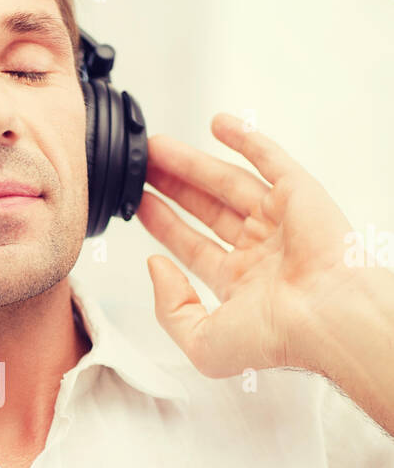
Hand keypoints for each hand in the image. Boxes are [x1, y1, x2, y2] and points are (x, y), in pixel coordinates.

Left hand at [135, 114, 355, 376]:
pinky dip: (245, 139)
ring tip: (157, 147)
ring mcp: (280, 220)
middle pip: (206, 209)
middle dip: (173, 187)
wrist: (327, 316)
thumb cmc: (277, 337)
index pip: (194, 247)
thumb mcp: (203, 343)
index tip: (140, 206)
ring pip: (228, 181)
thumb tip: (156, 268)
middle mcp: (262, 251)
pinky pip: (270, 159)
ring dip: (193, 163)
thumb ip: (170, 309)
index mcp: (242, 285)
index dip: (165, 225)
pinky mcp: (300, 193)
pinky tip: (218, 124)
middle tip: (142, 168)